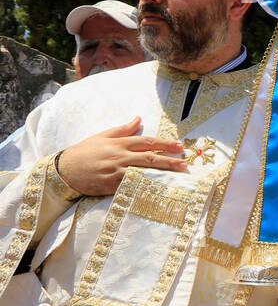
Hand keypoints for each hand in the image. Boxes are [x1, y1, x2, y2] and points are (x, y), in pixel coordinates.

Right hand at [56, 117, 185, 195]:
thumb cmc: (84, 152)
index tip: (179, 146)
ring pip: (143, 172)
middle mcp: (119, 156)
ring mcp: (116, 172)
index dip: (164, 143)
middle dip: (169, 160)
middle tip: (185, 163)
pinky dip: (145, 186)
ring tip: (177, 175)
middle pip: (149, 157)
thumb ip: (123, 129)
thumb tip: (139, 119)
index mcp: (119, 143)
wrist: (64, 170)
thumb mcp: (102, 136)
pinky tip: (158, 187)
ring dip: (162, 173)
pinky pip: (132, 185)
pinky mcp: (112, 185)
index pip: (147, 142)